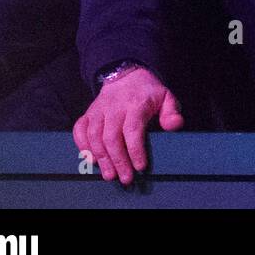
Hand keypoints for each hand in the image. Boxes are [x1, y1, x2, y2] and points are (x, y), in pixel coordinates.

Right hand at [72, 66, 183, 185]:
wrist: (126, 75)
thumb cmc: (148, 92)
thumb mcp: (166, 97)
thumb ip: (171, 112)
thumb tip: (175, 125)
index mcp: (136, 104)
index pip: (132, 129)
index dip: (135, 150)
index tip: (140, 166)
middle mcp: (114, 107)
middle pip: (111, 136)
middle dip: (118, 160)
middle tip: (125, 178)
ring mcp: (99, 110)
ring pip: (94, 136)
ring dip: (101, 158)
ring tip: (109, 175)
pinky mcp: (88, 113)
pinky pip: (79, 130)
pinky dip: (82, 145)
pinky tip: (90, 160)